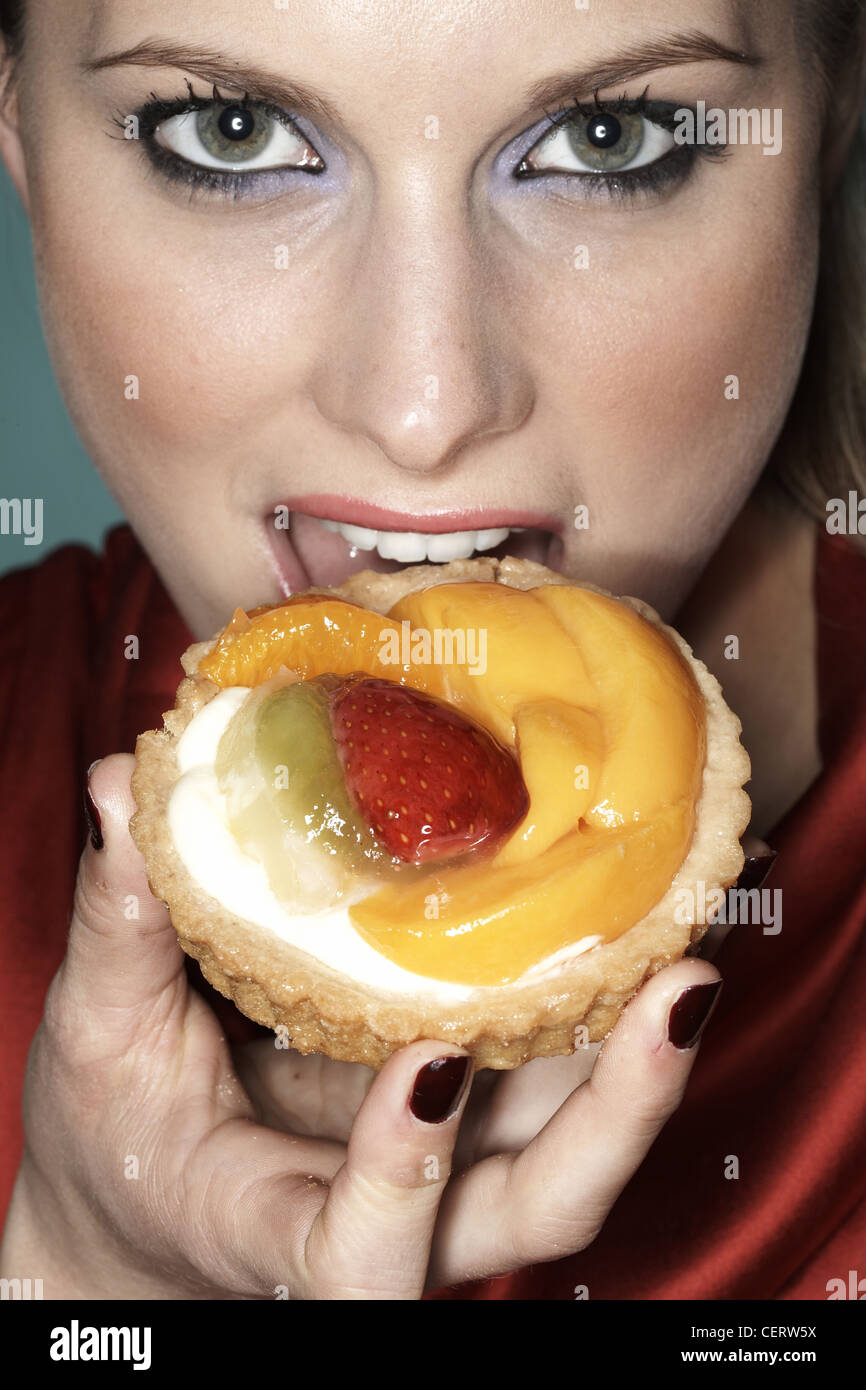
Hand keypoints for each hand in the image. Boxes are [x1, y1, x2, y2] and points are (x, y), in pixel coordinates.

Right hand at [1, 754, 723, 1298]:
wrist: (154, 1201)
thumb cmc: (121, 1142)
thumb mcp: (100, 1041)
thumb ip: (118, 927)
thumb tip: (121, 791)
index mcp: (280, 1229)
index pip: (357, 1253)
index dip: (403, 1176)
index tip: (431, 1062)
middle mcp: (400, 1220)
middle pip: (535, 1210)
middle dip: (620, 1116)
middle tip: (680, 986)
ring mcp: (453, 1170)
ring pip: (576, 1147)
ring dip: (645, 1054)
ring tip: (689, 929)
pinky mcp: (477, 1114)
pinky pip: (562, 1078)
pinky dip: (609, 1008)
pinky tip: (633, 915)